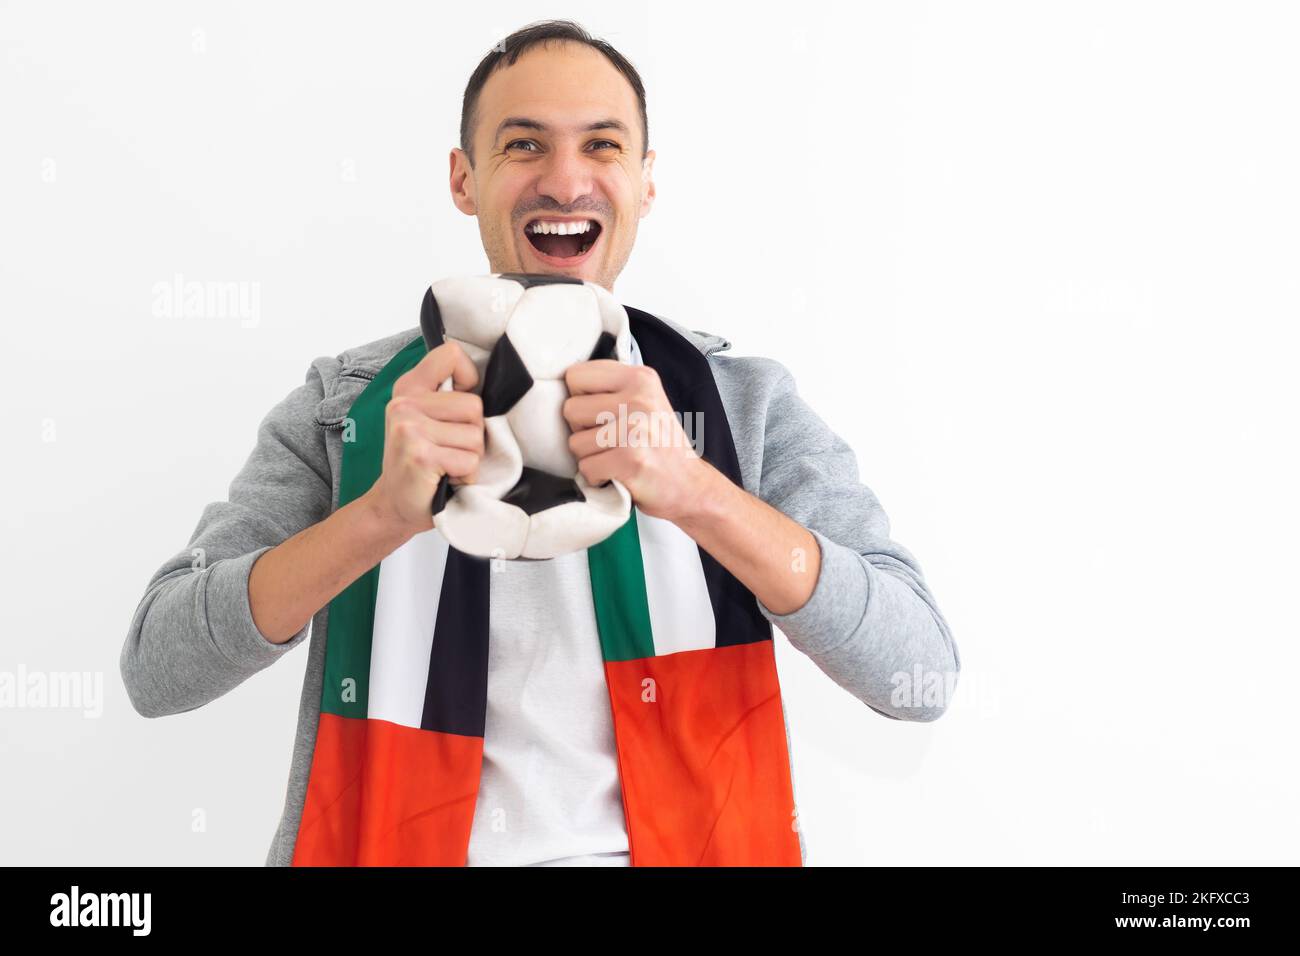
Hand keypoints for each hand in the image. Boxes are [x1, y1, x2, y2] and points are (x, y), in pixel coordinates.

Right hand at [365, 340, 483, 537]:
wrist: (394, 503)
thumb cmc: (420, 461)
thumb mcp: (427, 418)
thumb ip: (450, 396)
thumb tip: (492, 381)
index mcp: (410, 387)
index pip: (451, 356)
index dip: (470, 379)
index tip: (460, 406)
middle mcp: (405, 403)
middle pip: (475, 405)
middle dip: (473, 434)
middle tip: (449, 449)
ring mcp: (410, 428)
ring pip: (476, 436)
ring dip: (469, 458)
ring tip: (446, 464)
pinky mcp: (421, 455)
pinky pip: (469, 461)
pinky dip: (465, 476)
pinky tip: (444, 478)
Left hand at [562, 359, 712, 522]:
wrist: (690, 486)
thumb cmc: (658, 445)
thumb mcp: (645, 401)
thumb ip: (611, 388)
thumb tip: (560, 386)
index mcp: (640, 378)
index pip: (576, 374)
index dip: (580, 398)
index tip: (600, 414)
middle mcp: (638, 398)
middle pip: (570, 408)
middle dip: (582, 430)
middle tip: (610, 440)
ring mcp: (635, 429)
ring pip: (574, 442)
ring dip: (590, 457)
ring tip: (616, 457)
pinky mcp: (630, 460)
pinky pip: (586, 468)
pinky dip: (597, 478)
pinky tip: (618, 474)